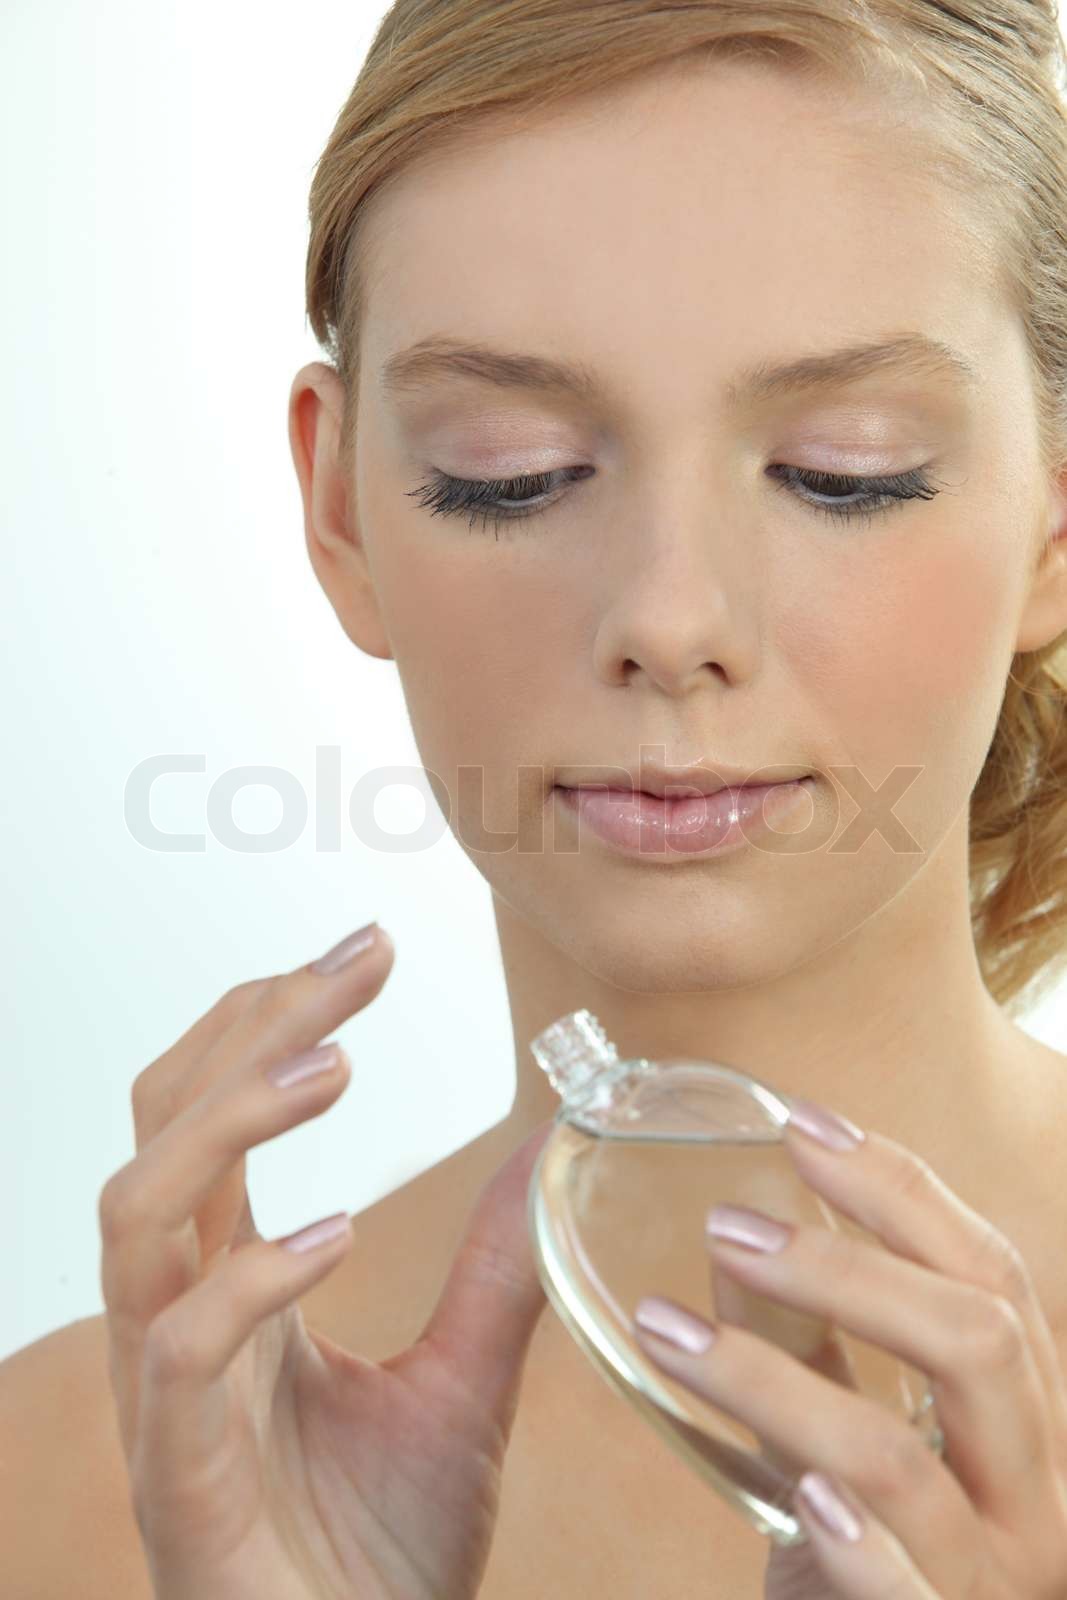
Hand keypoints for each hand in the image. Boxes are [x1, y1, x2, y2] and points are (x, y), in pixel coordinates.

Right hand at [99, 922, 554, 1599]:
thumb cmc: (381, 1558)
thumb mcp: (461, 1383)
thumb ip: (496, 1271)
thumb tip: (551, 1152)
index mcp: (233, 1288)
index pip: (214, 1113)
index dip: (272, 1019)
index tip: (366, 951)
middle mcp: (179, 1321)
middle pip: (161, 1126)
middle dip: (251, 1027)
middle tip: (358, 961)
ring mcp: (167, 1399)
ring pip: (137, 1213)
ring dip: (230, 1119)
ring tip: (337, 1066)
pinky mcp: (182, 1481)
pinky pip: (181, 1350)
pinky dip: (251, 1276)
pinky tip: (337, 1236)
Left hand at [629, 1097, 1066, 1597]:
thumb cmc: (863, 1554)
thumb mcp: (837, 1435)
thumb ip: (806, 1348)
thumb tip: (735, 1237)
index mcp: (1024, 1417)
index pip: (990, 1271)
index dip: (901, 1187)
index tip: (802, 1122)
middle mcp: (1037, 1491)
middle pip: (977, 1339)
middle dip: (845, 1267)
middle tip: (724, 1224)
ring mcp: (997, 1579)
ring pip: (901, 1459)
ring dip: (770, 1383)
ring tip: (667, 1333)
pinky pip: (912, 1594)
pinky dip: (859, 1543)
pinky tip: (803, 1496)